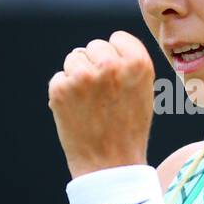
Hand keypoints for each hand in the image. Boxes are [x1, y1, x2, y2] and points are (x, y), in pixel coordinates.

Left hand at [48, 31, 154, 178]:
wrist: (110, 165)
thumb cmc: (129, 130)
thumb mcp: (144, 92)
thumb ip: (129, 65)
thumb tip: (108, 46)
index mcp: (138, 63)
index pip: (117, 38)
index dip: (115, 56)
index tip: (116, 77)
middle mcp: (111, 64)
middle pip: (94, 46)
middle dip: (95, 65)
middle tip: (102, 95)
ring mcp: (84, 76)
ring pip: (74, 59)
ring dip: (77, 76)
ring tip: (90, 104)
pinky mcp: (61, 88)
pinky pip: (59, 78)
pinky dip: (63, 93)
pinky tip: (76, 112)